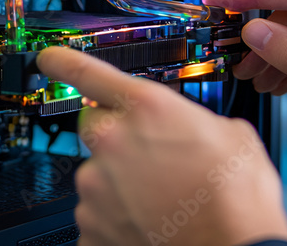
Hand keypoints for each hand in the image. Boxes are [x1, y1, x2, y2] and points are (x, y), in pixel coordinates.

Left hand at [37, 46, 286, 245]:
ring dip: (120, 184)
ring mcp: (97, 189)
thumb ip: (192, 121)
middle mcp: (112, 143)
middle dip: (117, 139)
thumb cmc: (237, 200)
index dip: (63, 62)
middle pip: (95, 128)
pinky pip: (97, 216)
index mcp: (146, 109)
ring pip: (97, 176)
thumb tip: (188, 129)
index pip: (87, 73)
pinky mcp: (90, 228)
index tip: (49, 59)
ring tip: (160, 201)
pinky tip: (148, 223)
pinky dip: (117, 220)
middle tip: (152, 159)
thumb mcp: (231, 135)